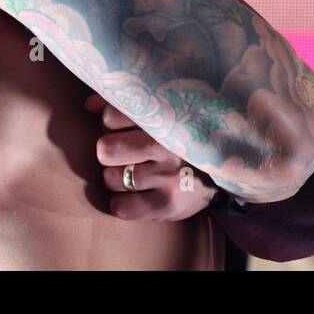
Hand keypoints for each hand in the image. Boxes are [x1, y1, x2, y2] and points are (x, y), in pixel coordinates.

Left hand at [85, 93, 217, 221]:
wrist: (225, 165)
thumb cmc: (182, 135)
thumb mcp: (162, 113)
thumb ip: (125, 105)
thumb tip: (87, 105)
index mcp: (165, 115)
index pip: (111, 116)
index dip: (109, 123)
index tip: (122, 126)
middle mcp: (166, 144)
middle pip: (106, 149)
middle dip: (109, 152)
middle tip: (124, 154)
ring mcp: (168, 175)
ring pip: (111, 178)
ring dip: (116, 178)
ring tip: (133, 173)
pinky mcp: (168, 204)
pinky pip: (122, 207)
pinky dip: (122, 204)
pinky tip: (134, 196)